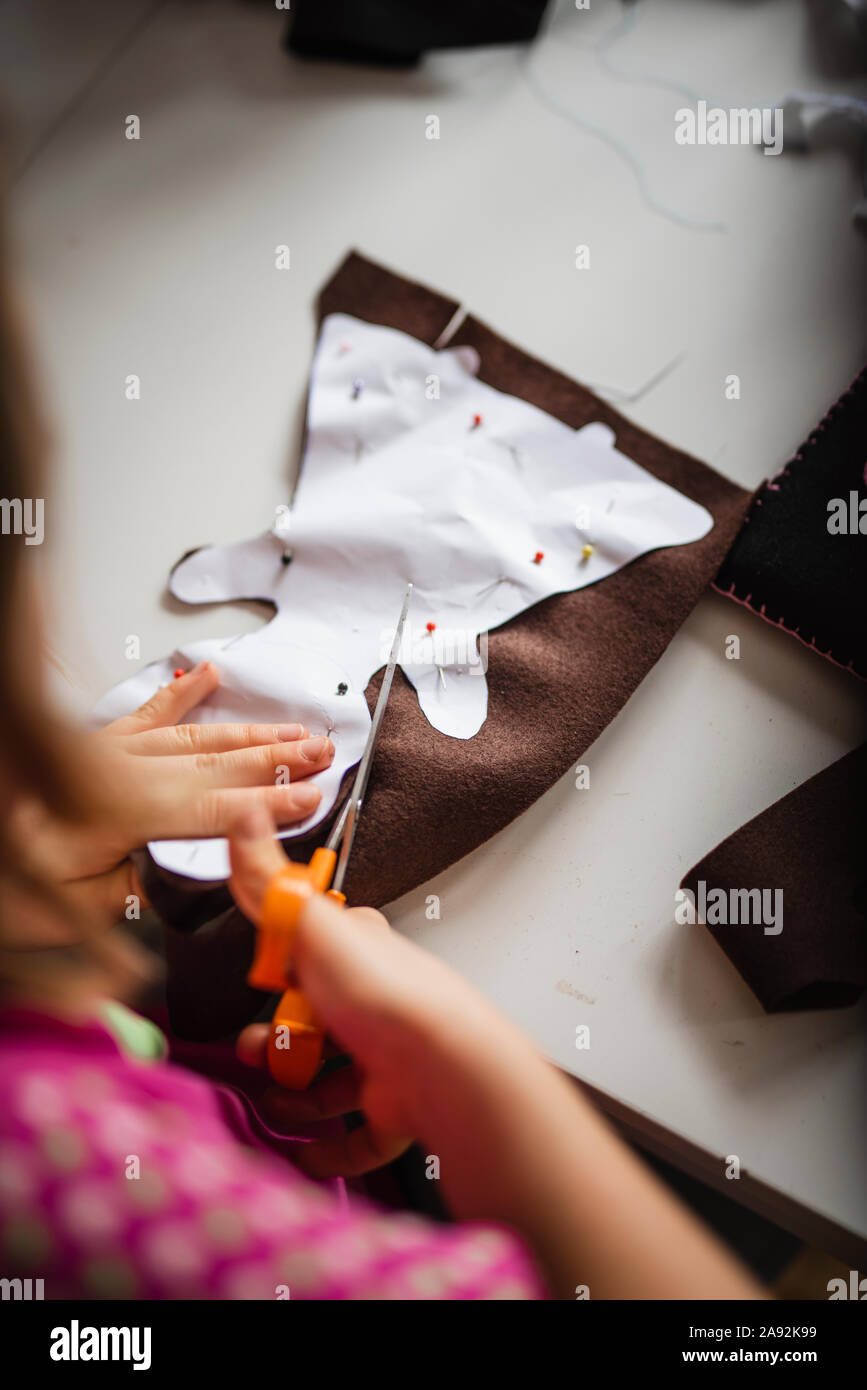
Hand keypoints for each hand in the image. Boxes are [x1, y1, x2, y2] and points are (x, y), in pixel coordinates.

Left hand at [11, 661, 333, 925]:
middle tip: (325, 753)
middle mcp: (121, 772)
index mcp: (121, 813)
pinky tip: (209, 674)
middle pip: (216, 764)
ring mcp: (110, 752)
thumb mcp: (76, 908)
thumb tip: (184, 870)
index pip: (215, 809)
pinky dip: (182, 692)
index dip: (270, 805)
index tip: (313, 798)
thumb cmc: (13, 882)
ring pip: (195, 736)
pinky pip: (147, 712)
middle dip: (277, 758)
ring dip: (250, 732)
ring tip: (295, 729)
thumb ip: (136, 885)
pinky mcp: (96, 744)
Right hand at [227, 809, 763, 1301]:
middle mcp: (379, 1002)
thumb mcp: (310, 923)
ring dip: (296, 1100)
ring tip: (273, 1107)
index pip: (311, 955)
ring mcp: (390, 1058)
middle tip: (257, 1056)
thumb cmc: (380, 990)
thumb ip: (268, 879)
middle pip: (315, 1026)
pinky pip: (360, 1135)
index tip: (253, 988)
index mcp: (362, 951)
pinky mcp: (398, 1107)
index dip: (277, 974)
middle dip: (277, 1045)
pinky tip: (309, 1153)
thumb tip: (244, 814)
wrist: (441, 1062)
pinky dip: (333, 1148)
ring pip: (332, 1083)